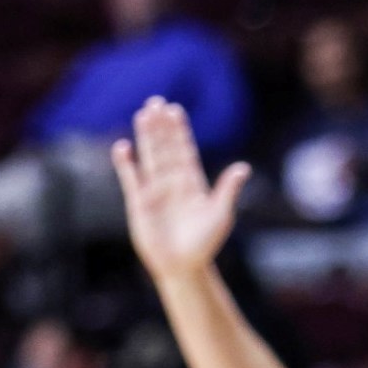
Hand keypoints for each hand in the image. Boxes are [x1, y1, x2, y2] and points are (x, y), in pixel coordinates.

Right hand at [112, 97, 250, 282]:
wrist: (183, 265)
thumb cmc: (205, 242)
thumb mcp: (221, 214)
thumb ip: (228, 189)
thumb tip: (243, 167)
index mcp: (193, 182)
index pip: (185, 150)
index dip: (180, 131)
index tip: (175, 109)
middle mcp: (173, 182)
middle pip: (165, 147)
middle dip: (161, 126)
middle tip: (156, 102)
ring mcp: (155, 190)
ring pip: (149, 157)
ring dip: (145, 137)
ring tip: (142, 115)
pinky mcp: (139, 202)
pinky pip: (131, 178)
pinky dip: (126, 164)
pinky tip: (123, 146)